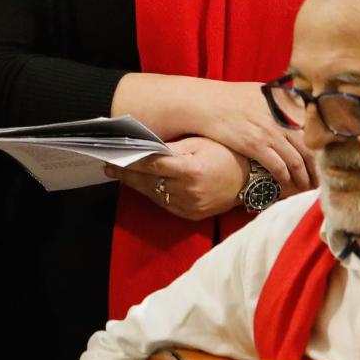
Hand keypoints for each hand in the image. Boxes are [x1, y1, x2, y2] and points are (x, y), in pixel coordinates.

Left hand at [106, 137, 246, 220]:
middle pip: (148, 182)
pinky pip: (165, 204)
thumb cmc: (225, 153)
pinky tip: (141, 184)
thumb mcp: (199, 143)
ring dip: (136, 184)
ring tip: (119, 173)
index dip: (130, 161)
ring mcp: (190, 206)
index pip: (151, 165)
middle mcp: (189, 191)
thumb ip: (170, 148)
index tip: (113, 156)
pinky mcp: (191, 215)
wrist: (251, 179)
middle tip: (108, 165)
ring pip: (154, 194)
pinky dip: (152, 193)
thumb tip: (143, 146)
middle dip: (126, 173)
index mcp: (191, 170)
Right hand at [187, 79, 315, 195]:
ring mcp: (269, 132)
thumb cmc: (228, 96)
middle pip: (310, 149)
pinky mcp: (255, 145)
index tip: (325, 162)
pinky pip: (278, 167)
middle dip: (318, 169)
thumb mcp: (259, 90)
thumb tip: (296, 103)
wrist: (204, 103)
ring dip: (303, 179)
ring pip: (297, 161)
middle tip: (320, 182)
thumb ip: (280, 98)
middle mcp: (282, 118)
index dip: (322, 149)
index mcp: (285, 104)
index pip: (314, 130)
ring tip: (306, 189)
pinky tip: (286, 186)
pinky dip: (285, 180)